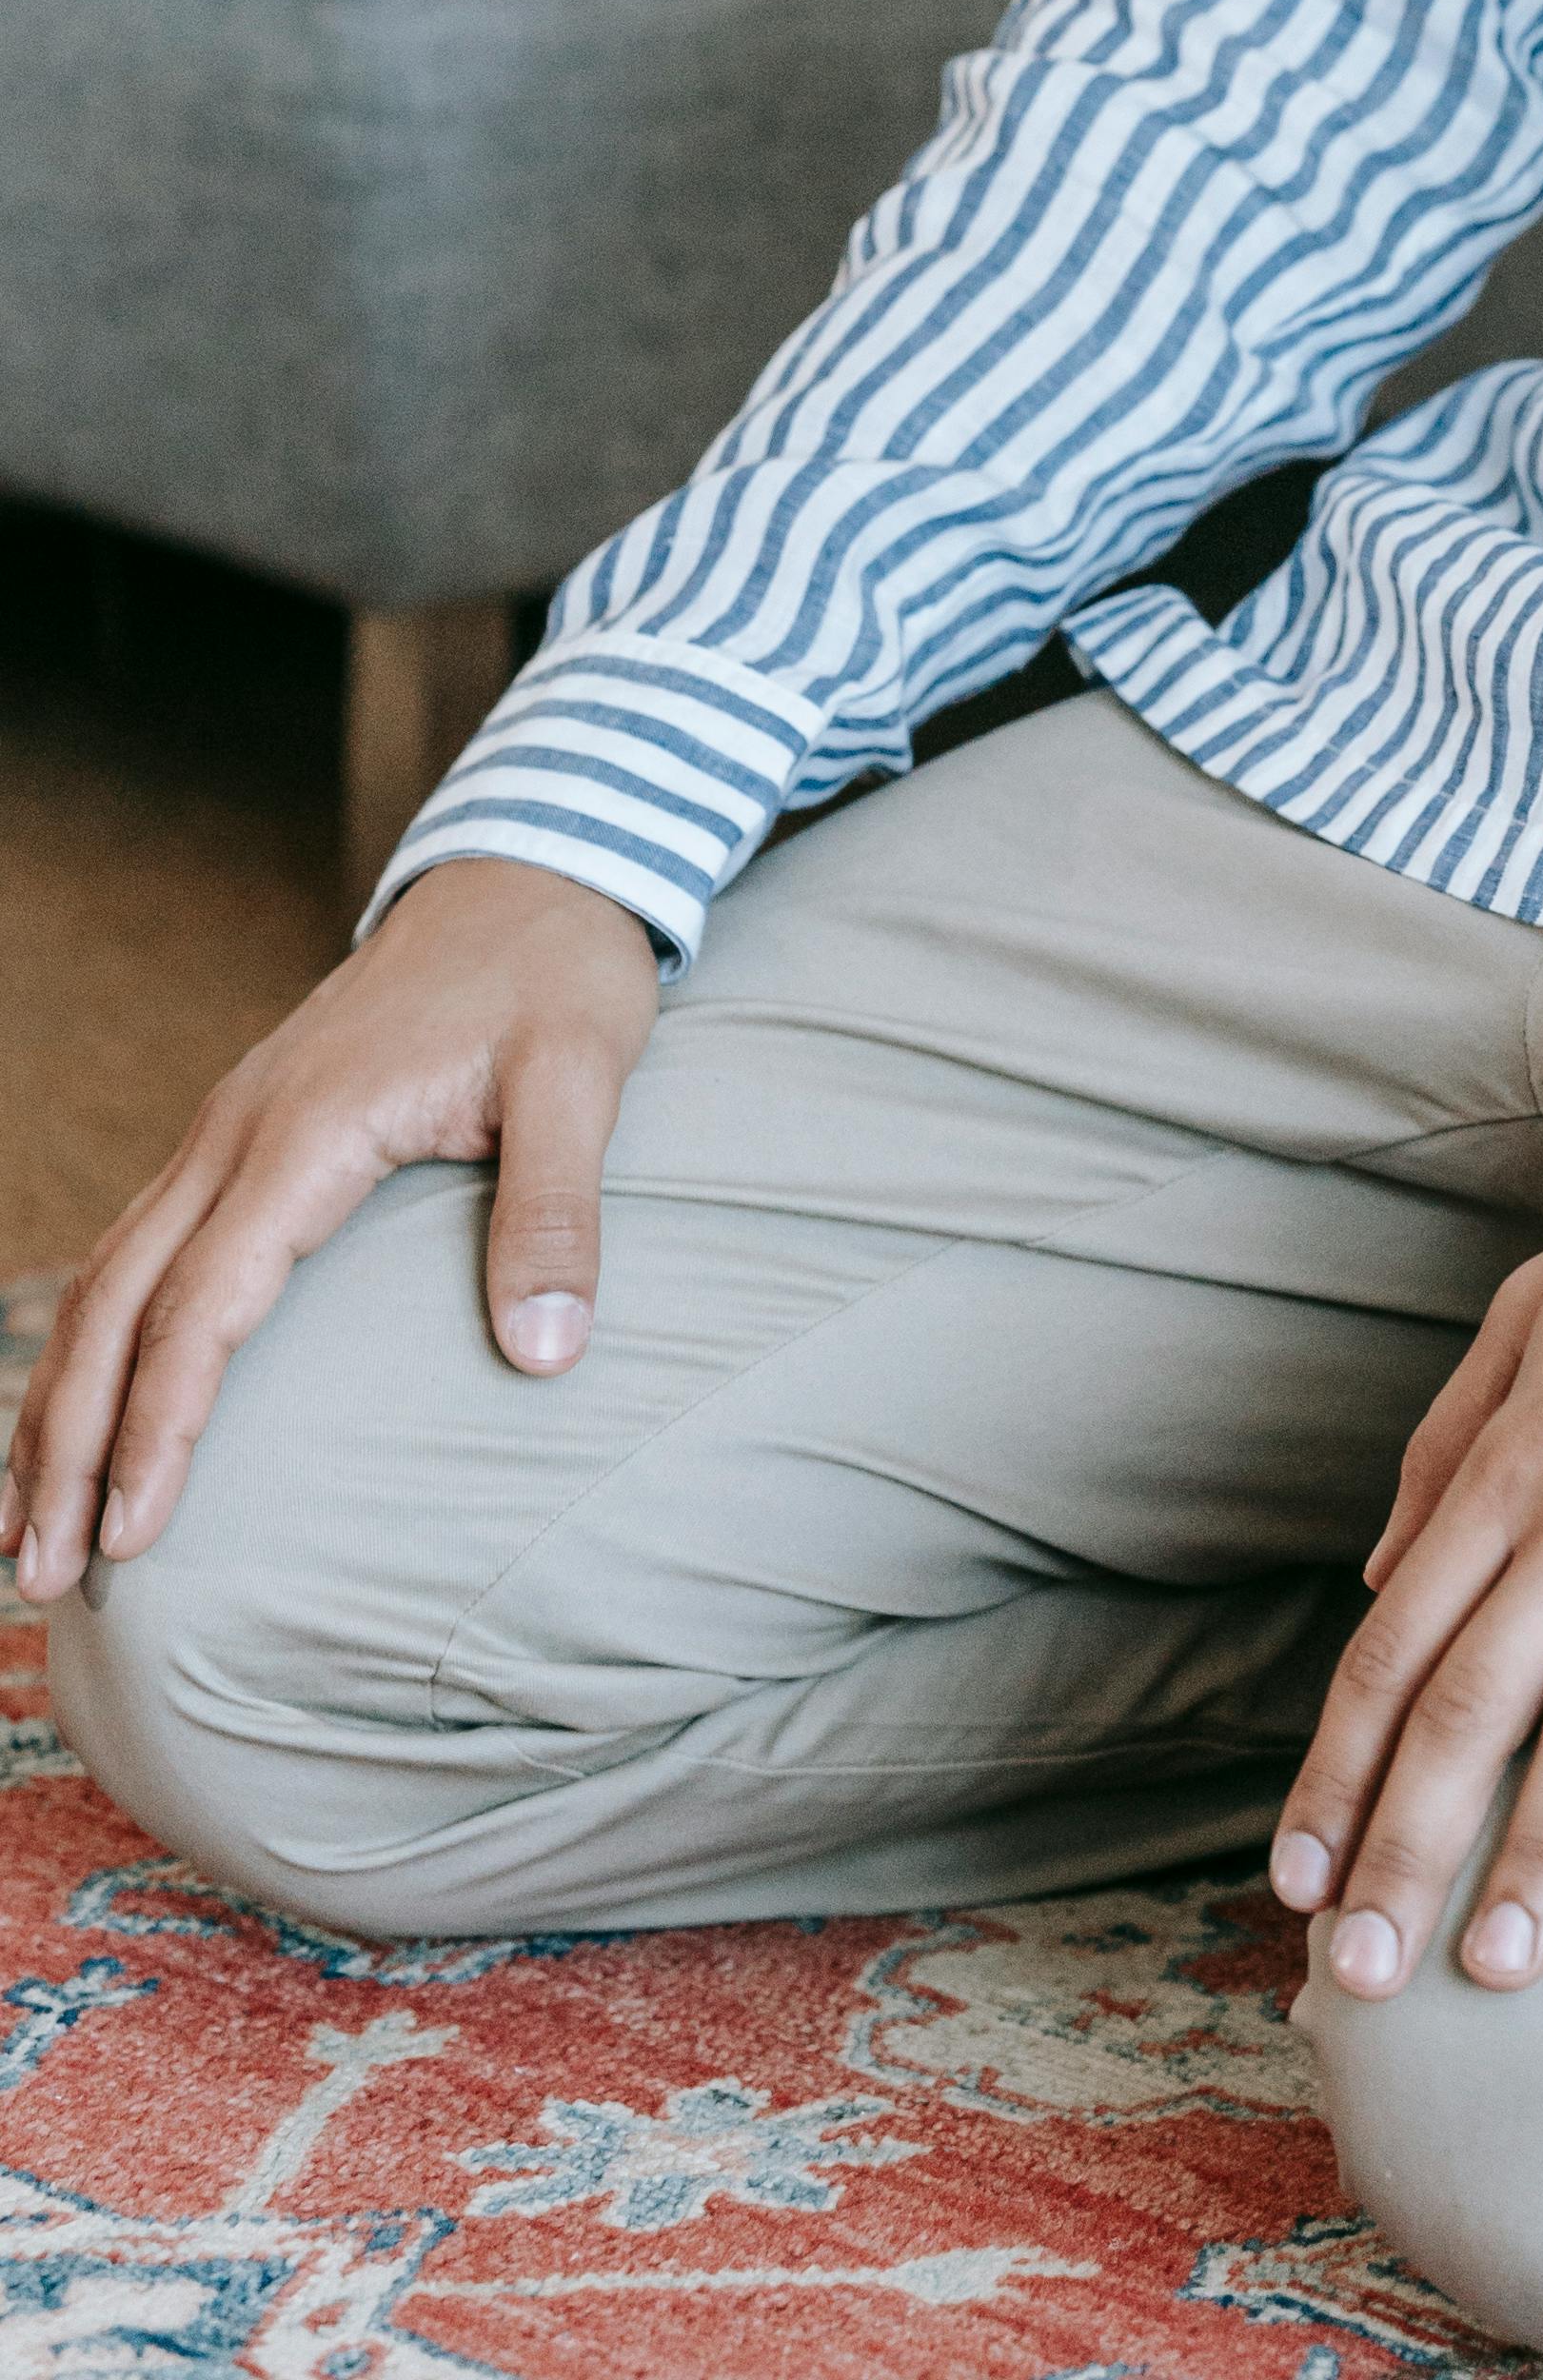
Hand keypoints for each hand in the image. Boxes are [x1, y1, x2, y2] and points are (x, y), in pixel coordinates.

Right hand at [5, 856, 661, 1599]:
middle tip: (44, 1576)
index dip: (159, 1426)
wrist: (531, 871)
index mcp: (309, 1131)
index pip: (203, 1305)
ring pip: (105, 1279)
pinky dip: (92, 1341)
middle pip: (116, 1305)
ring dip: (57, 1403)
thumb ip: (558, 1213)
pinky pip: (137, 1248)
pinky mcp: (239, 1134)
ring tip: (30, 1529)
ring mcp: (226, 1129)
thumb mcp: (582, 1078)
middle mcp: (237, 1132)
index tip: (134, 1534)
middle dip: (65, 1445)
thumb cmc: (556, 976)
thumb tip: (548, 1356)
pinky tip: (83, 1409)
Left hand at [1271, 1164, 1542, 1996]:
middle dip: (1410, 1845)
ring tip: (1504, 1969)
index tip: (1297, 1883)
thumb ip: (1443, 1442)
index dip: (1340, 1771)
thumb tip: (1374, 1573)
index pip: (1396, 1643)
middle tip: (1363, 1979)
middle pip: (1476, 1699)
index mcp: (1514, 1461)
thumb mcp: (1529, 1314)